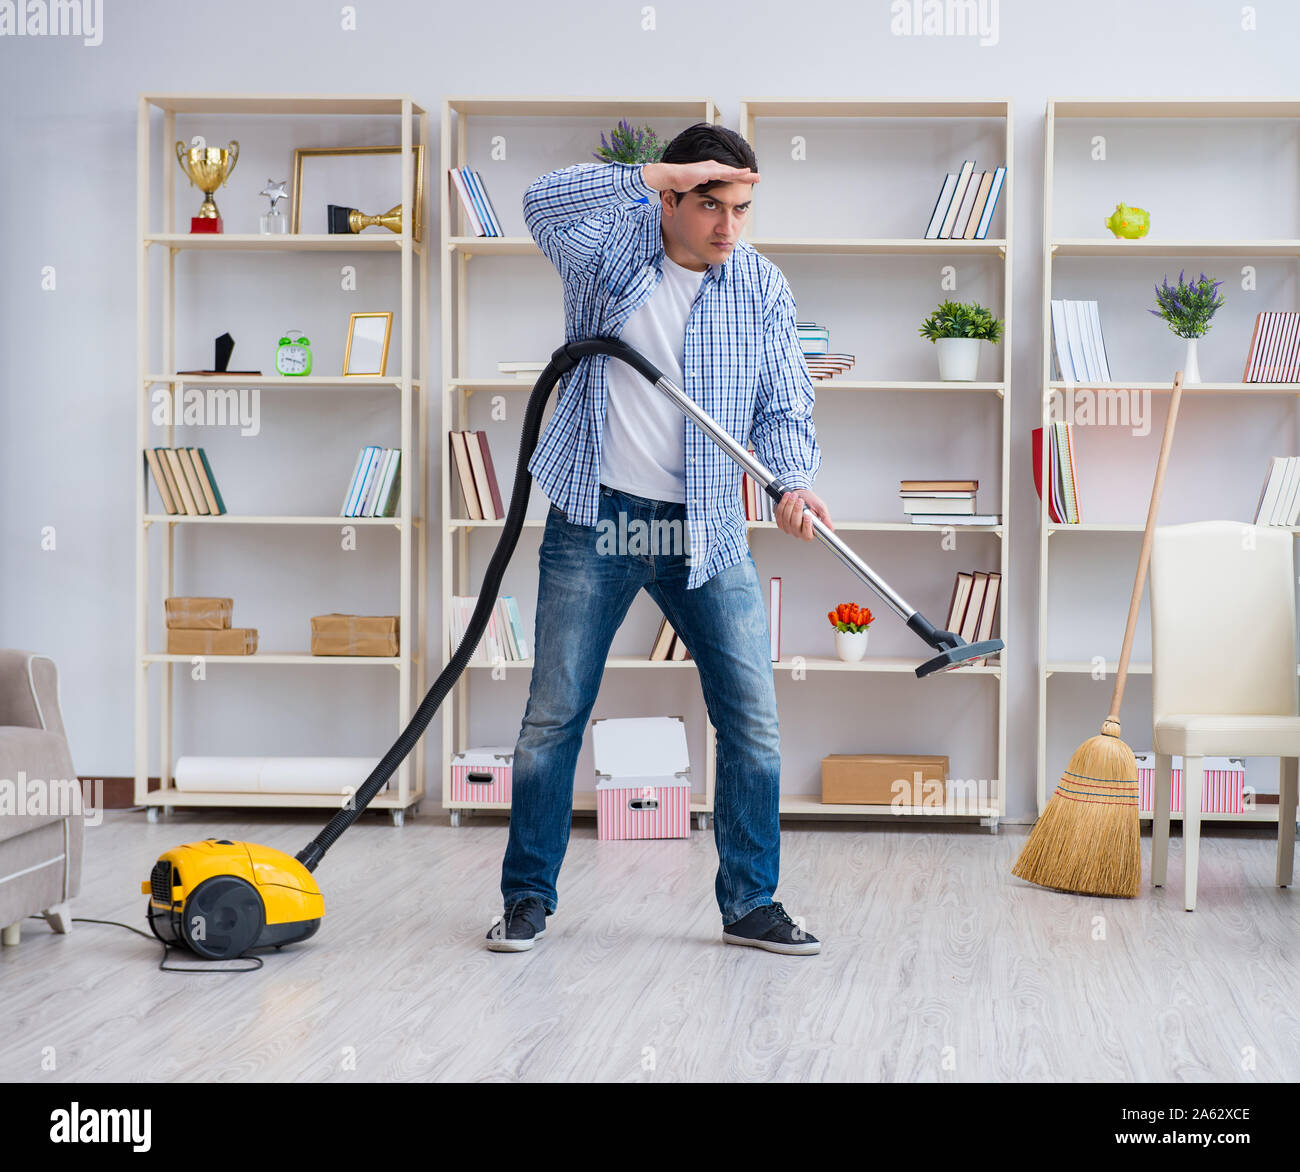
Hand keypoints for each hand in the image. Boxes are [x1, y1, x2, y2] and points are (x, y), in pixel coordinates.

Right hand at [641, 160, 759, 193]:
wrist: (671, 177)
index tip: (749, 181)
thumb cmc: (680, 182)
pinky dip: (736, 173)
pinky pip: (725, 173)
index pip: (728, 176)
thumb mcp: (695, 186)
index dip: (739, 179)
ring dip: (744, 174)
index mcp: (711, 172)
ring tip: (756, 176)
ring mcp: (712, 168)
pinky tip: (745, 173)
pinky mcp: (709, 170)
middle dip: (746, 175)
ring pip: (732, 172)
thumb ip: (703, 185)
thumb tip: (706, 187)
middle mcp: (713, 168)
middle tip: (759, 178)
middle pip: (733, 172)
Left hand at [776, 489, 831, 540]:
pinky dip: (783, 503)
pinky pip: (779, 514)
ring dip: (790, 505)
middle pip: (795, 525)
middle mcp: (798, 531)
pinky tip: (787, 497)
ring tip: (794, 496)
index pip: (807, 534)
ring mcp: (788, 527)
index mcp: (810, 531)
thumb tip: (831, 529)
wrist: (799, 494)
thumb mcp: (820, 508)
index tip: (808, 515)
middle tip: (800, 500)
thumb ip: (825, 518)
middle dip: (797, 510)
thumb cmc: (810, 502)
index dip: (806, 525)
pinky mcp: (780, 521)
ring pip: (786, 518)